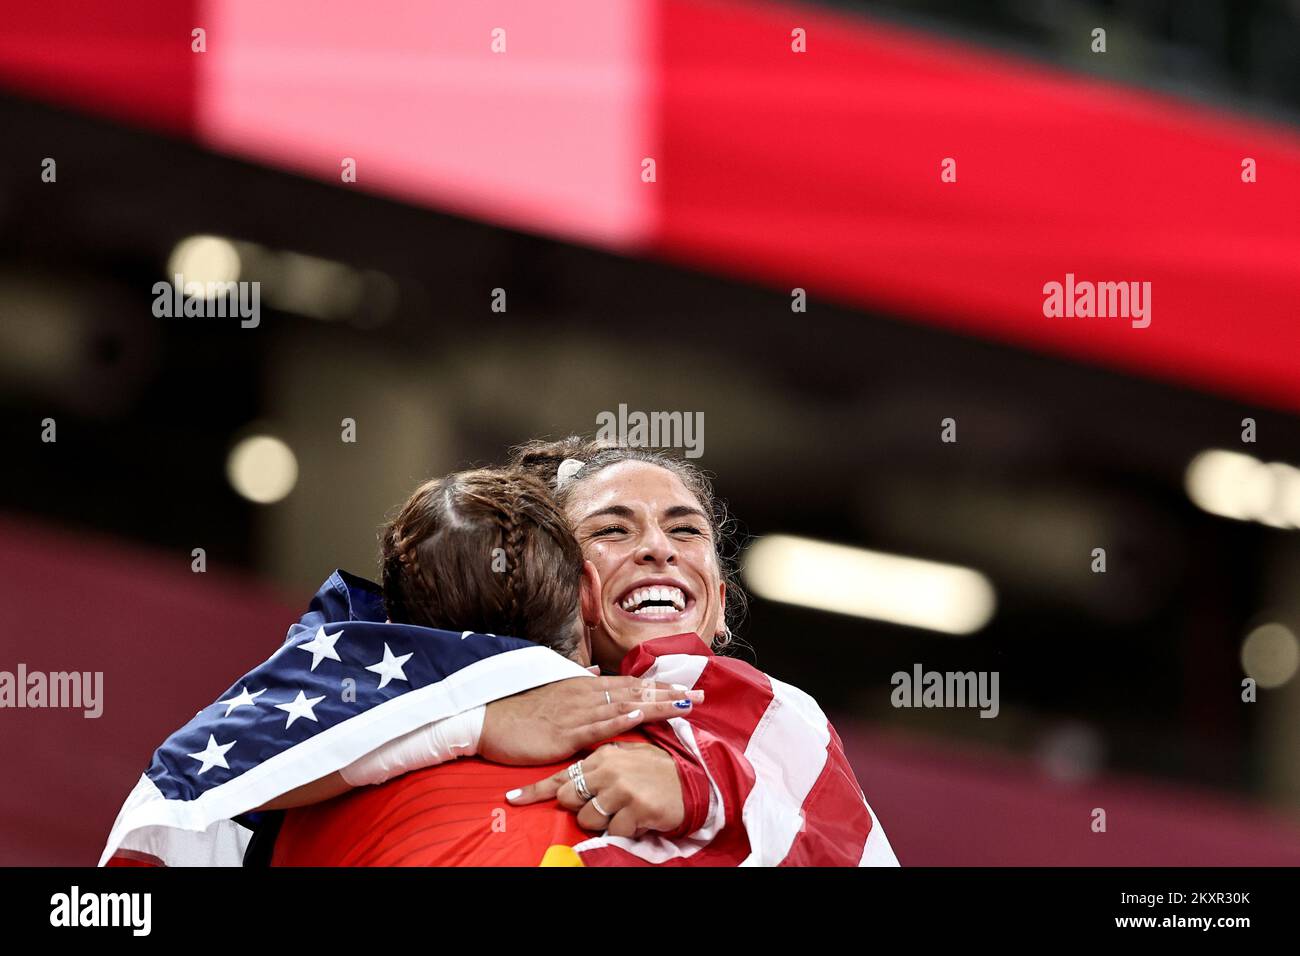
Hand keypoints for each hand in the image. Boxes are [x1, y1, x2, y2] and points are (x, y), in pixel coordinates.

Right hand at [480, 675, 702, 765]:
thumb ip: (577, 684)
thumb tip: (594, 674)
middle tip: (702, 696)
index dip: (660, 688)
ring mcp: (576, 713)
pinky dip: (620, 718)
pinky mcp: (564, 733)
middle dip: (670, 695)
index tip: (687, 690)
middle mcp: (585, 695)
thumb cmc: (520, 709)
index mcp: (584, 687)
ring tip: (685, 704)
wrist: (488, 719)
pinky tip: (640, 714)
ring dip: (658, 705)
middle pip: (637, 692)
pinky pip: (597, 726)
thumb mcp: (554, 692)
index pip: (631, 685)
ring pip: (625, 706)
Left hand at [506, 741, 684, 836]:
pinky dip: (624, 830)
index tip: (512, 798)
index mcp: (603, 755)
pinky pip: (613, 831)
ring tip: (624, 811)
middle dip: (581, 808)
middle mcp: (608, 769)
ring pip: (587, 818)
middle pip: (569, 799)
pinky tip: (638, 818)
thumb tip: (573, 778)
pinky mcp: (634, 808)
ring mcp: (621, 788)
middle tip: (605, 805)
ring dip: (603, 822)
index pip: (562, 774)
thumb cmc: (658, 771)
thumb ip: (600, 763)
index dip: (535, 789)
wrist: (695, 782)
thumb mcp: (626, 758)